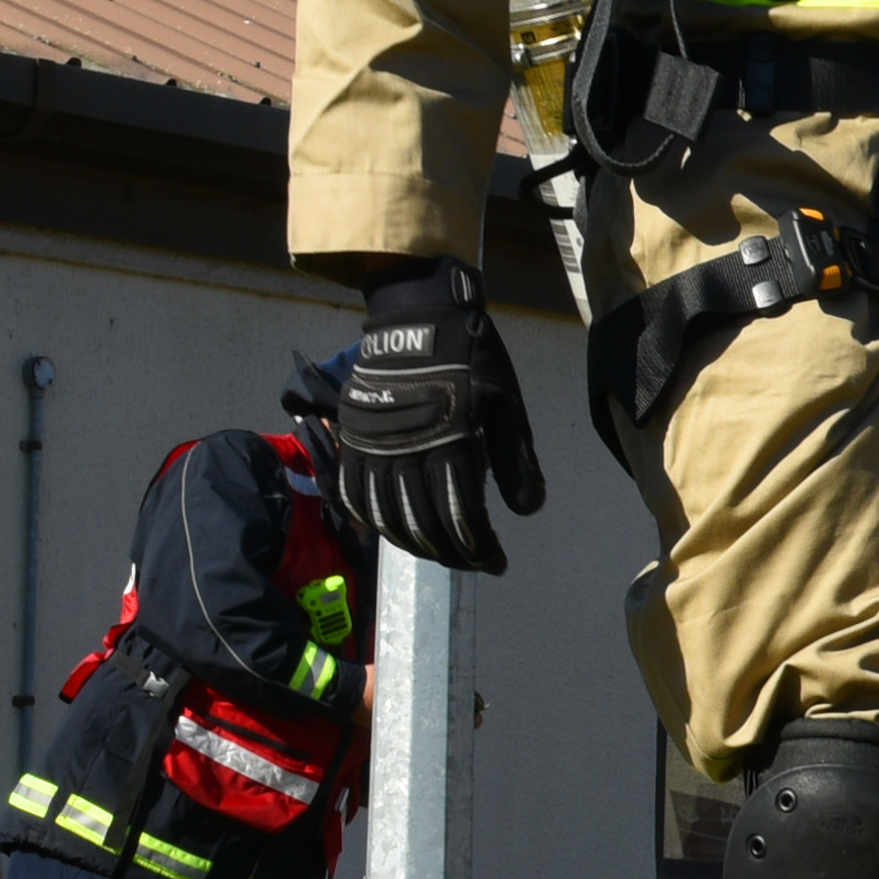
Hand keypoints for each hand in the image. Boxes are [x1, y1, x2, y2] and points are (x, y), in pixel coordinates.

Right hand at [313, 263, 544, 572]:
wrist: (418, 315)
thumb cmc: (471, 358)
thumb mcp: (508, 403)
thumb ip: (516, 460)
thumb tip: (527, 511)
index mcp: (451, 442)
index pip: (461, 516)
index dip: (479, 548)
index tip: (496, 563)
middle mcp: (406, 450)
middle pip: (424, 524)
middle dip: (451, 554)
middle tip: (473, 563)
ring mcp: (373, 444)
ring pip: (386, 516)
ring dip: (414, 544)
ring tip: (439, 554)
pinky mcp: (352, 437)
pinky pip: (352, 492)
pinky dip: (369, 520)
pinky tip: (390, 533)